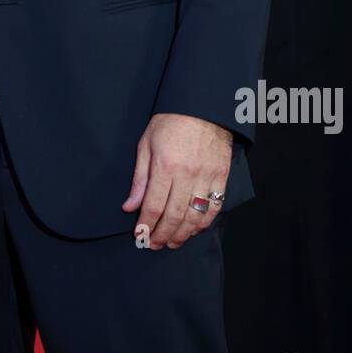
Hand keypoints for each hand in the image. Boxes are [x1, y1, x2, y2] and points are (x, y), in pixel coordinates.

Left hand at [122, 112, 231, 249]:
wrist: (202, 107)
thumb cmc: (170, 122)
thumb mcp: (146, 145)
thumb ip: (139, 179)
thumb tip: (130, 206)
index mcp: (165, 165)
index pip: (154, 205)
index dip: (146, 225)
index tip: (140, 236)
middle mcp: (187, 174)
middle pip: (174, 215)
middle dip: (163, 235)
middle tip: (154, 245)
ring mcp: (207, 176)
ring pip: (196, 216)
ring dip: (183, 234)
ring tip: (172, 243)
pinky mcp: (222, 176)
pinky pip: (215, 207)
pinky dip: (204, 223)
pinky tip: (194, 230)